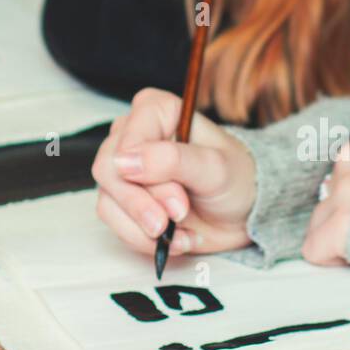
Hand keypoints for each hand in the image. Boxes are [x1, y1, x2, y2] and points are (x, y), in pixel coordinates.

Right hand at [92, 88, 256, 255]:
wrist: (240, 214)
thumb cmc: (234, 179)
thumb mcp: (214, 168)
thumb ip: (173, 160)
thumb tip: (124, 162)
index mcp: (155, 111)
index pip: (125, 141)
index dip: (146, 176)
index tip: (178, 200)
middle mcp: (132, 136)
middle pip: (109, 172)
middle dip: (143, 205)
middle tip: (179, 216)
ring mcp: (123, 170)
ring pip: (108, 202)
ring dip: (145, 227)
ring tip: (180, 232)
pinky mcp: (121, 200)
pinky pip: (114, 224)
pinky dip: (143, 239)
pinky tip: (173, 237)